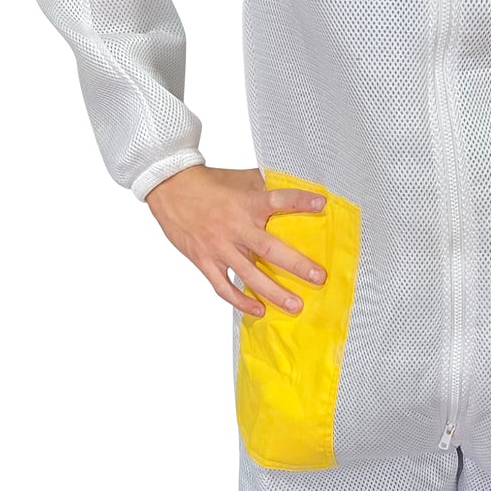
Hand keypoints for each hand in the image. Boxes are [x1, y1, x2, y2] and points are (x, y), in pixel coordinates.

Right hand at [146, 166, 328, 318]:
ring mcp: (219, 247)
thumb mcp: (238, 179)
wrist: (169, 188)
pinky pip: (223, 287)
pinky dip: (240, 301)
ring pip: (249, 275)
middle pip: (268, 249)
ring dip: (273, 293)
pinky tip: (259, 310)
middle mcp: (235, 227)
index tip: (321, 203)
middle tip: (318, 277)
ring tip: (295, 306)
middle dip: (296, 265)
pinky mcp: (204, 261)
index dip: (299, 201)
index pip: (277, 200)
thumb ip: (263, 185)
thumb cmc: (208, 184)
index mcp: (246, 203)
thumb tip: (291, 183)